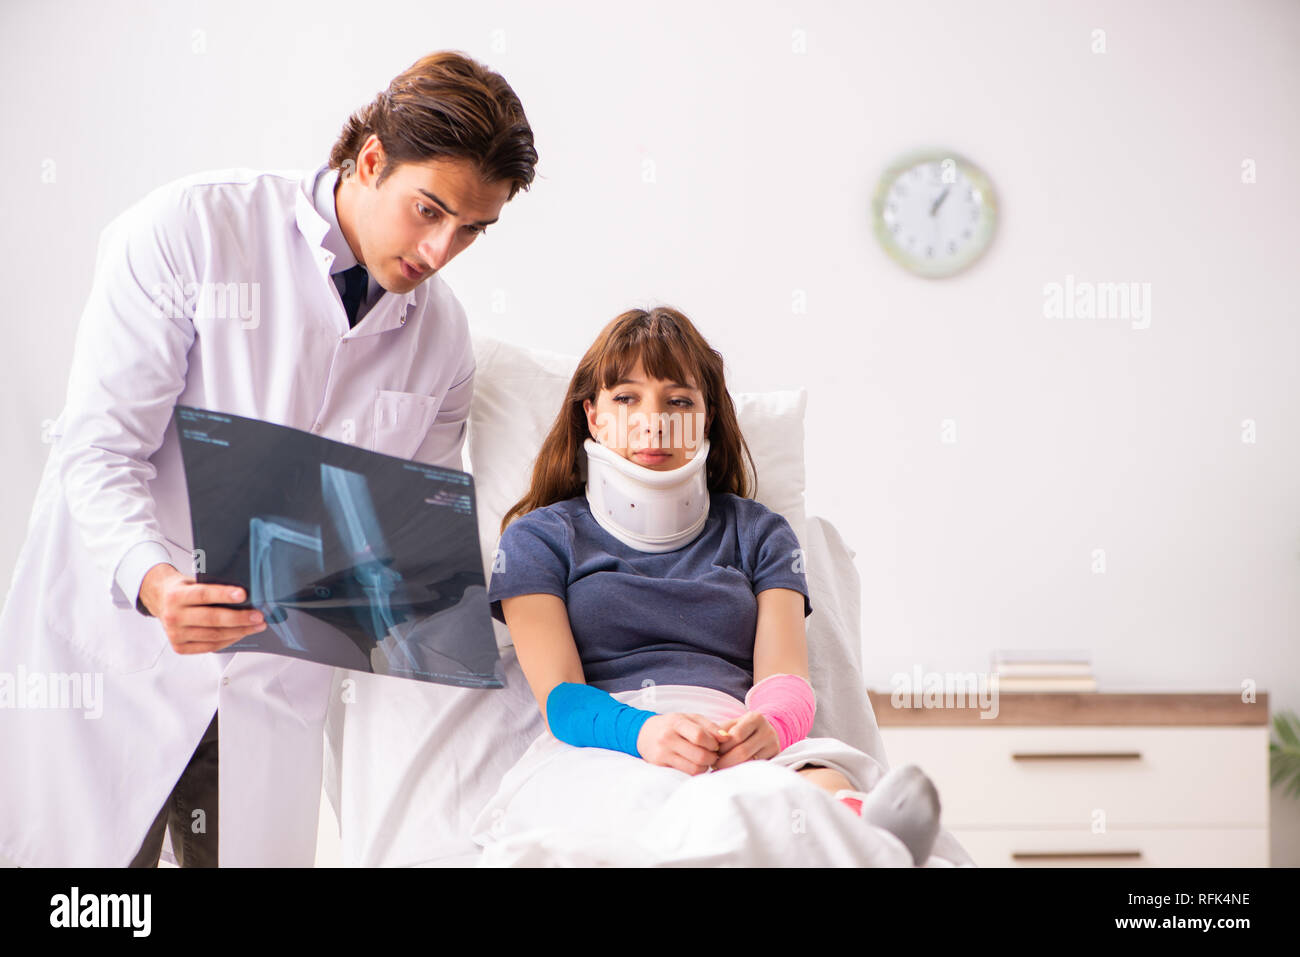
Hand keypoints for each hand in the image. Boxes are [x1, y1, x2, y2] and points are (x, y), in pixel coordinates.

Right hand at [139, 563, 266, 654]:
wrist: (161, 600)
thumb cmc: (183, 590)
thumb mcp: (193, 581)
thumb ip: (212, 586)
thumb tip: (245, 593)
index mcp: (176, 596)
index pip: (203, 595)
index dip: (224, 595)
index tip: (243, 595)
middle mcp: (174, 616)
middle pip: (212, 619)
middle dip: (239, 618)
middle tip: (258, 616)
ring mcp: (176, 634)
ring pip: (214, 635)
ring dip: (239, 631)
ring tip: (256, 626)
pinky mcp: (180, 647)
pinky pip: (210, 646)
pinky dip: (229, 640)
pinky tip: (241, 634)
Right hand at [636, 712, 727, 774]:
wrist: (643, 734)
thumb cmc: (672, 725)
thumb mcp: (689, 718)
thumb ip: (709, 726)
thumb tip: (727, 738)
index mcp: (676, 722)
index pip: (700, 736)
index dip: (713, 743)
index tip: (716, 744)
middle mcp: (667, 738)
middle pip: (700, 755)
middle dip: (712, 757)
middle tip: (713, 755)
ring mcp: (663, 754)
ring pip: (694, 768)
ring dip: (705, 767)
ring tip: (705, 761)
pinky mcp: (660, 766)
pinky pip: (685, 774)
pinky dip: (695, 772)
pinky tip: (695, 765)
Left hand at [712, 711, 779, 769]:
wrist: (766, 732)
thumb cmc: (743, 729)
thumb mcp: (733, 724)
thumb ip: (721, 731)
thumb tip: (710, 745)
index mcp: (756, 718)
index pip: (736, 736)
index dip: (722, 747)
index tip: (713, 753)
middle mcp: (767, 731)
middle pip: (743, 751)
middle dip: (725, 760)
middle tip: (715, 765)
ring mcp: (773, 746)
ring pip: (749, 763)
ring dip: (732, 767)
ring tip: (721, 768)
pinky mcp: (775, 759)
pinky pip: (755, 769)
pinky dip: (742, 772)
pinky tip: (733, 772)